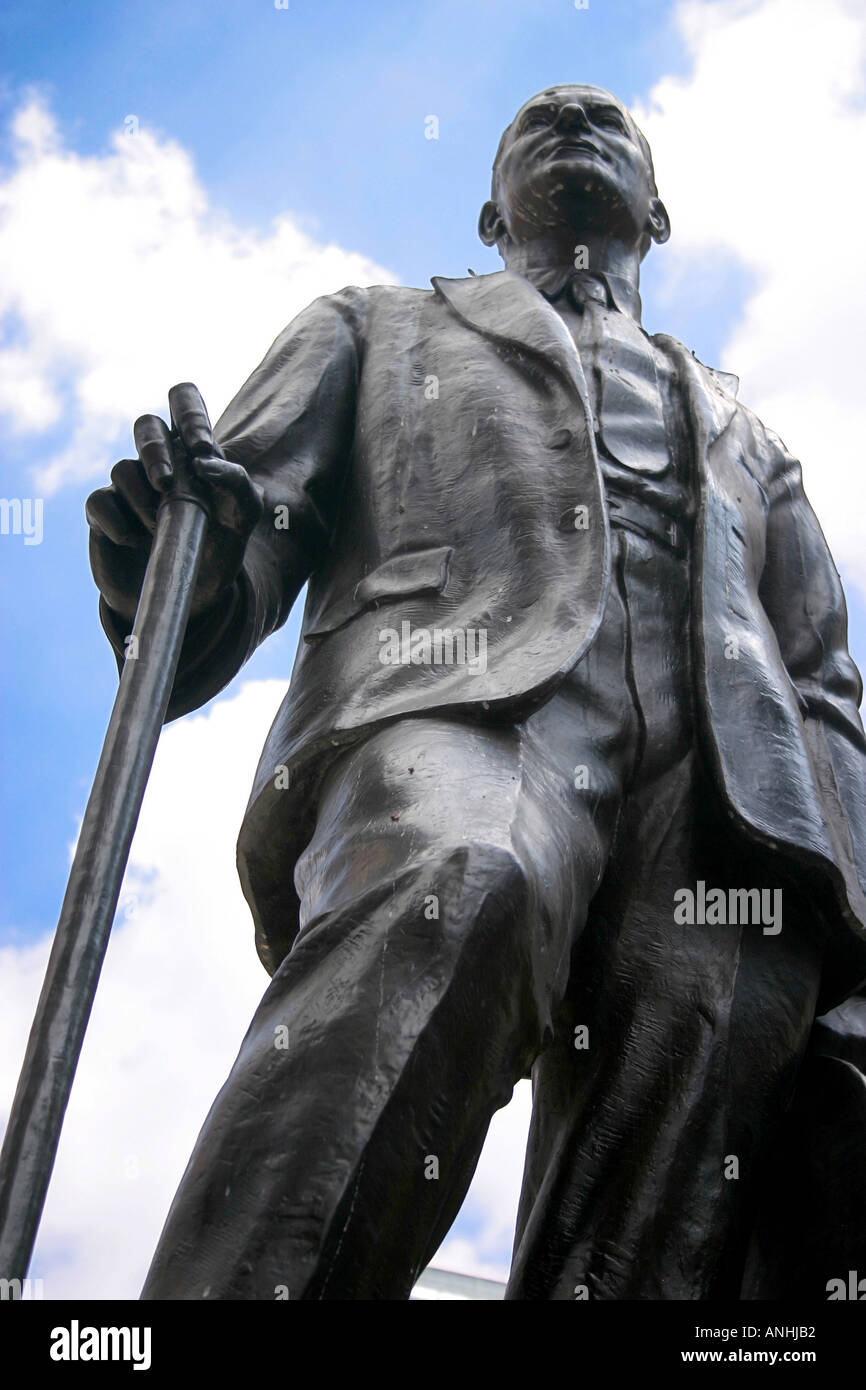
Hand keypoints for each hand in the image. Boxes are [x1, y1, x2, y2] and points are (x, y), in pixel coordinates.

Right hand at [86, 383, 262, 623]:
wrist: (192, 597)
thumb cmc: (219, 547)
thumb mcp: (243, 517)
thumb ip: (238, 483)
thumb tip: (203, 462)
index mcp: (192, 452)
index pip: (183, 401)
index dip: (188, 413)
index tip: (201, 447)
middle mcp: (158, 462)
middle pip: (145, 425)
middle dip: (154, 451)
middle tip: (166, 484)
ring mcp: (128, 487)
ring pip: (122, 469)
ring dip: (142, 499)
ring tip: (159, 527)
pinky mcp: (104, 514)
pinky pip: (98, 500)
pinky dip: (116, 520)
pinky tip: (132, 540)